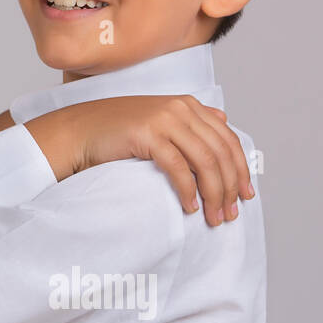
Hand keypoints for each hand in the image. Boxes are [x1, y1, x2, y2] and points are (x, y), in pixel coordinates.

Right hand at [12, 95, 254, 226]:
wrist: (78, 131)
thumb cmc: (116, 132)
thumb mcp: (158, 120)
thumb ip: (190, 120)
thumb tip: (224, 121)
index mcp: (188, 105)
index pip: (228, 140)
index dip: (241, 169)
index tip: (245, 195)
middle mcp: (180, 108)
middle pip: (220, 153)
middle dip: (229, 187)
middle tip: (229, 215)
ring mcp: (164, 119)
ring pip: (205, 162)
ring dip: (214, 194)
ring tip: (213, 217)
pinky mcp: (148, 134)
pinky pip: (179, 168)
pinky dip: (188, 190)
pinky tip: (189, 207)